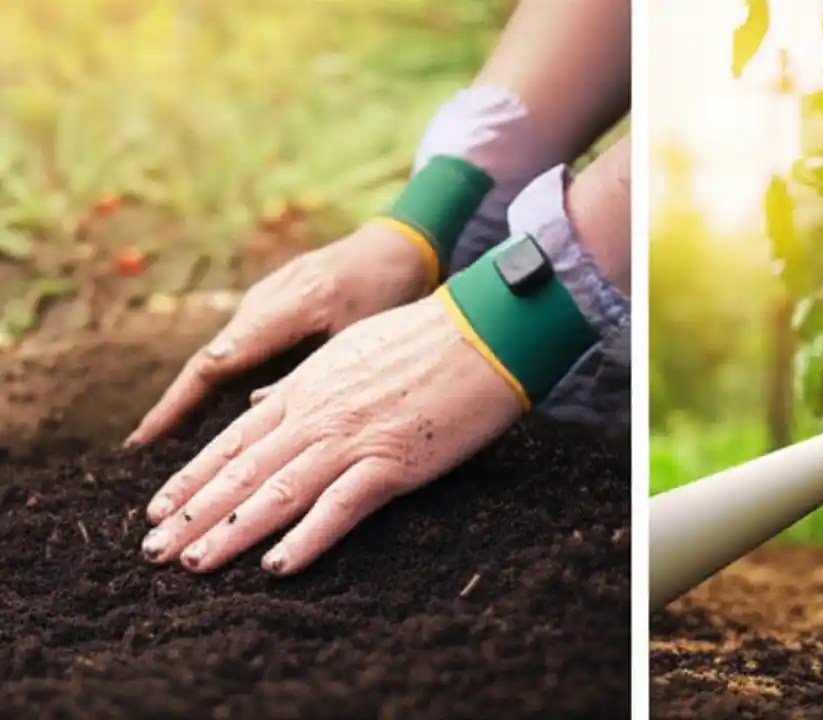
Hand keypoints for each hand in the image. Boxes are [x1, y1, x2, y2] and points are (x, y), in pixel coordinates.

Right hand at [126, 222, 429, 445]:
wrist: (396, 247)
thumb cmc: (387, 291)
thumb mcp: (358, 330)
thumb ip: (312, 368)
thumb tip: (254, 407)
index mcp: (280, 307)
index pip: (216, 363)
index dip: (180, 405)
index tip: (147, 438)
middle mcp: (259, 305)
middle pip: (208, 366)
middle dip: (173, 410)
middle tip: (137, 454)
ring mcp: (262, 307)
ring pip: (221, 361)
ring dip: (194, 402)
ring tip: (161, 449)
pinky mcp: (272, 314)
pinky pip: (239, 354)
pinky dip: (222, 387)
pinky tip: (211, 421)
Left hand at [138, 294, 522, 574]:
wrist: (483, 331)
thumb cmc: (426, 339)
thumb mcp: (352, 352)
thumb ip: (306, 383)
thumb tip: (264, 404)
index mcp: (308, 389)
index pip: (234, 440)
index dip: (191, 477)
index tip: (158, 509)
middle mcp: (318, 415)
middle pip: (240, 471)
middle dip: (192, 514)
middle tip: (153, 553)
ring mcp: (352, 439)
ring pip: (275, 491)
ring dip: (229, 531)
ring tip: (192, 565)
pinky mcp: (393, 461)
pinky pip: (340, 507)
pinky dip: (307, 538)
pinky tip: (276, 566)